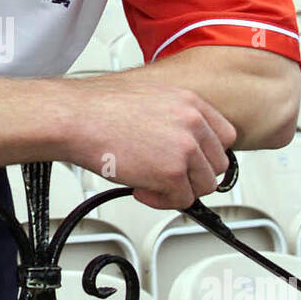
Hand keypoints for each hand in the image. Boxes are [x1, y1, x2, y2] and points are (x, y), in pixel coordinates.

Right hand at [69, 76, 236, 210]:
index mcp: (190, 102)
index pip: (224, 135)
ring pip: (204, 185)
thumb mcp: (148, 98)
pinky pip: (182, 200)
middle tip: (171, 178)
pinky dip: (162, 201)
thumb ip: (172, 117)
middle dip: (195, 175)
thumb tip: (174, 141)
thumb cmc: (98, 108)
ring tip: (152, 184)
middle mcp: (193, 123)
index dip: (208, 153)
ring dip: (180, 190)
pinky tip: (141, 189)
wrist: (77, 118)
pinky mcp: (171, 173)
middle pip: (218, 163)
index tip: (195, 162)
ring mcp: (185, 148)